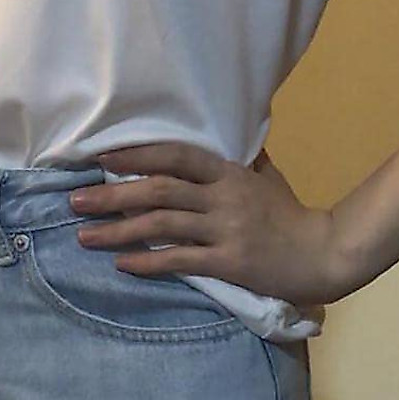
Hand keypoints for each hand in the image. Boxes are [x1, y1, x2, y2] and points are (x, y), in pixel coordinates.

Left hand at [70, 141, 352, 305]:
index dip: (137, 155)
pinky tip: (121, 263)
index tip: (101, 159)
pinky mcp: (229, 262)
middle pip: (159, 190)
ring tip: (84, 235)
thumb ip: (238, 160)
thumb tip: (221, 136)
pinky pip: (181, 261)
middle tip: (76, 201)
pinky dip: (148, 262)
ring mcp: (226, 230)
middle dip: (112, 195)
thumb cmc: (288, 214)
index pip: (176, 156)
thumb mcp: (265, 177)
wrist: (323, 253)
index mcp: (229, 173)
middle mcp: (223, 197)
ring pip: (162, 225)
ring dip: (118, 230)